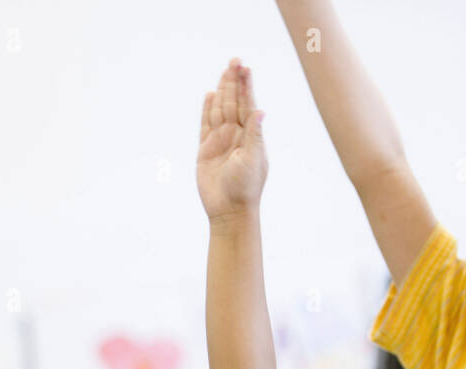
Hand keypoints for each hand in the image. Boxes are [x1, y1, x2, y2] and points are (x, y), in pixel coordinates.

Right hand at [197, 58, 267, 221]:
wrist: (228, 211)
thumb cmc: (245, 188)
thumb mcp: (253, 160)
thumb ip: (255, 134)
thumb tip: (260, 110)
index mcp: (251, 136)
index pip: (247, 104)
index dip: (246, 86)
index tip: (245, 67)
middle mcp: (236, 135)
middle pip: (234, 103)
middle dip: (234, 82)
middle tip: (235, 60)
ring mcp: (221, 141)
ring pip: (220, 110)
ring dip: (223, 91)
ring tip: (225, 71)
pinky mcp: (206, 150)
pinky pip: (205, 125)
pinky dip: (207, 110)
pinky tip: (210, 96)